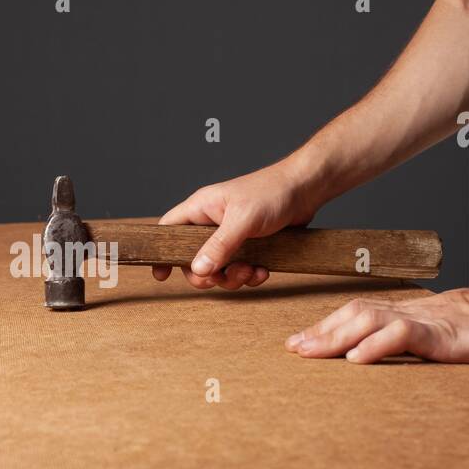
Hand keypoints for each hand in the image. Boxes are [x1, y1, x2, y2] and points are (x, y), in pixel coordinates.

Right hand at [153, 161, 319, 289]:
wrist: (307, 190)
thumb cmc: (272, 192)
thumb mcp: (242, 220)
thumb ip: (219, 245)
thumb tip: (198, 269)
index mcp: (201, 208)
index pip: (169, 230)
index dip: (163, 252)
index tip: (161, 275)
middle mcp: (212, 223)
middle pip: (194, 259)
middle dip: (210, 275)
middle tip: (223, 277)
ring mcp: (230, 236)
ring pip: (219, 269)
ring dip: (234, 277)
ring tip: (251, 271)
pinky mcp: (249, 246)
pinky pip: (240, 270)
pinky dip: (250, 275)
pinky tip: (263, 270)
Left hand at [284, 279, 468, 363]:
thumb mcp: (438, 334)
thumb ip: (409, 338)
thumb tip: (373, 353)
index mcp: (406, 312)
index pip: (356, 313)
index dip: (326, 325)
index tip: (298, 342)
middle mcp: (409, 312)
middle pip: (354, 314)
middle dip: (320, 332)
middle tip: (292, 348)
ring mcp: (425, 321)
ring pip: (370, 320)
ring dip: (337, 336)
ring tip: (311, 351)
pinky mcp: (443, 334)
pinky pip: (404, 335)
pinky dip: (378, 344)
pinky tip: (357, 357)